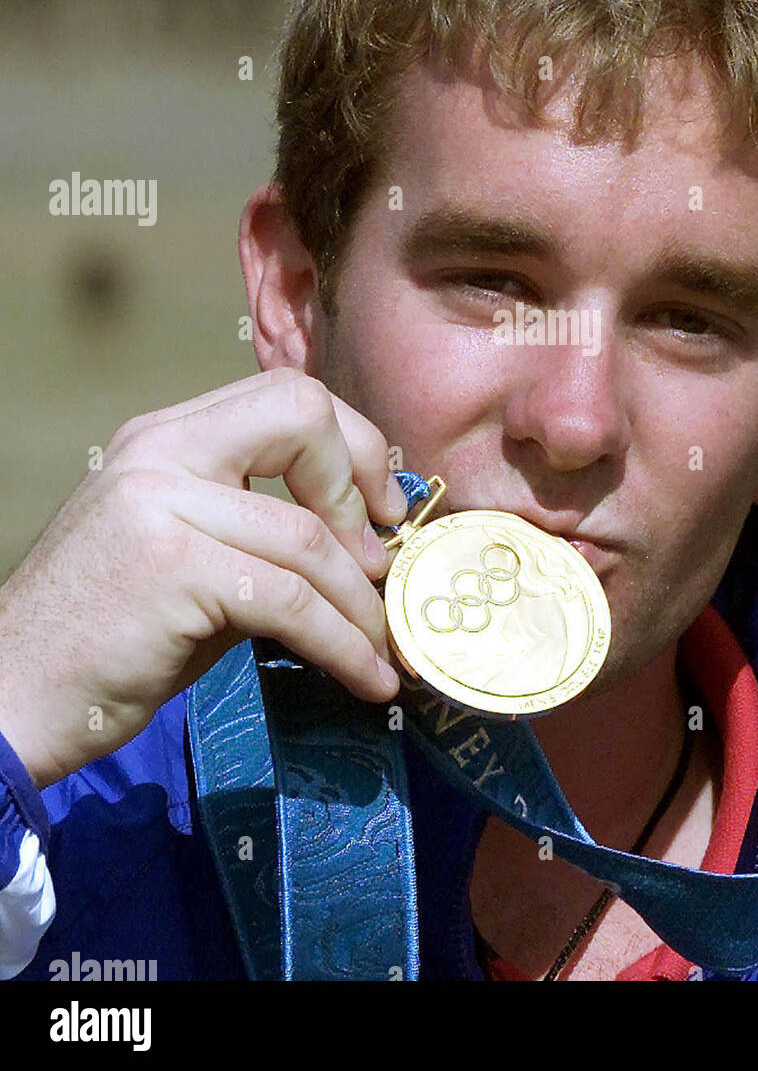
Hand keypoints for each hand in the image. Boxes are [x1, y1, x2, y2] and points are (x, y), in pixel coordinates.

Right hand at [0, 368, 409, 788]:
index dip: (350, 445)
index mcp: (167, 437)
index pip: (287, 394)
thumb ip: (261, 531)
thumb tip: (362, 544)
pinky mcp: (170, 568)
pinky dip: (342, 643)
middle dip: (360, 483)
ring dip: (360, 602)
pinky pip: (288, 600)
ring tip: (384, 646)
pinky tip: (367, 678)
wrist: (13, 698)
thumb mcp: (190, 555)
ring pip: (305, 535)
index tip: (379, 508)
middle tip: (381, 559)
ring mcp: (160, 504)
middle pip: (300, 414)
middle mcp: (160, 451)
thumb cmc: (110, 636)